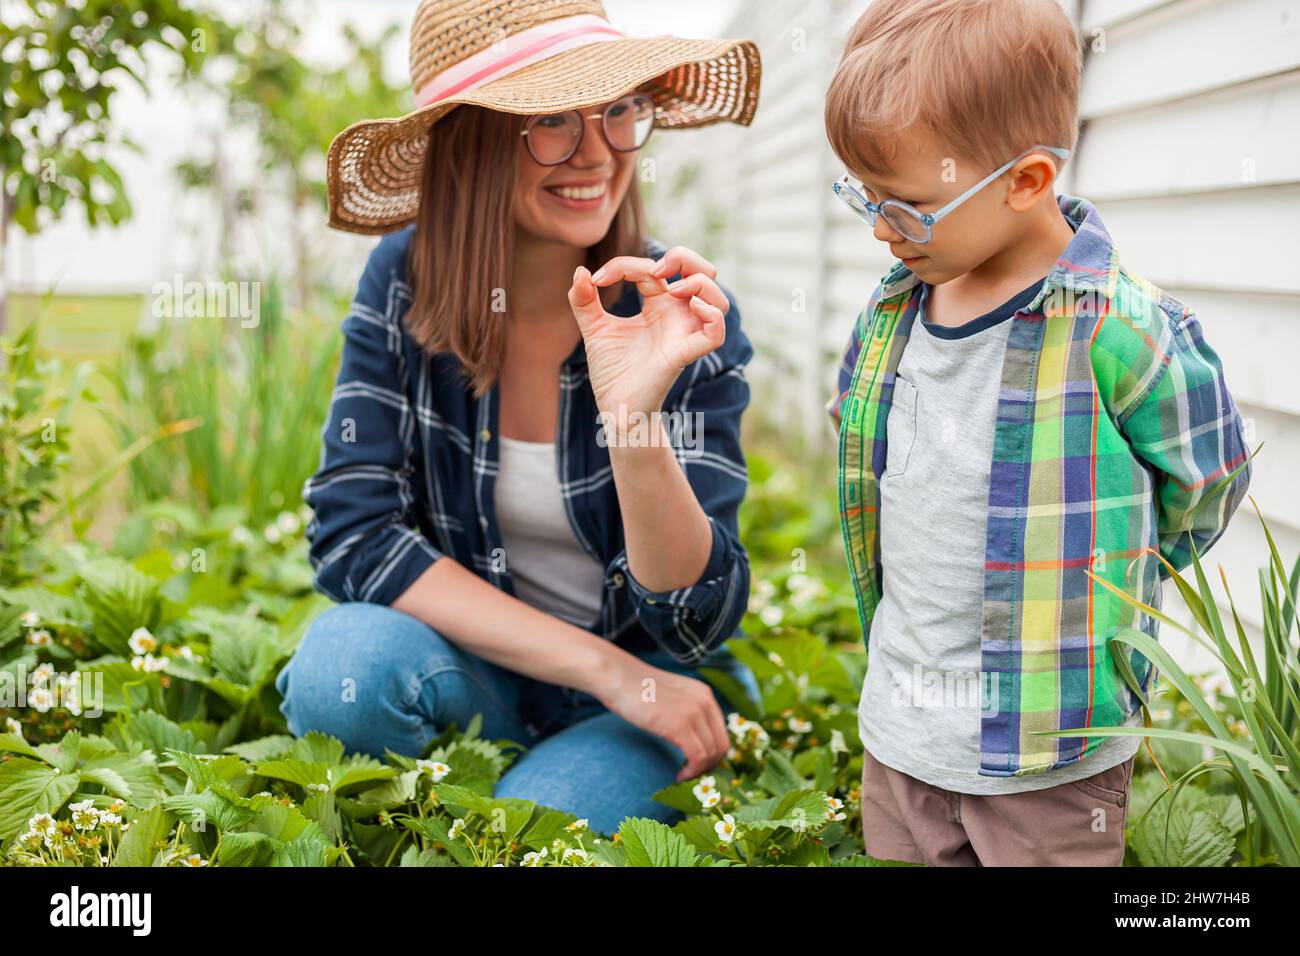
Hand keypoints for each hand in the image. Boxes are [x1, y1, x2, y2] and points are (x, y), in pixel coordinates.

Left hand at [567, 246, 729, 416]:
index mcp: (657, 305)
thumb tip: (580, 272)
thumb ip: (584, 301)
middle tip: (655, 270)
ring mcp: (684, 333)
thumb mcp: (594, 328)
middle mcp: (676, 315)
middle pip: (703, 272)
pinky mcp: (684, 354)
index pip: (652, 269)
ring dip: (699, 283)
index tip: (596, 281)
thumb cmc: (612, 370)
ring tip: (671, 290)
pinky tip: (688, 308)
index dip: (624, 265)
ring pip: (717, 298)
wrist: (614, 406)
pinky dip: (710, 315)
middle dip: (685, 257)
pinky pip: (715, 332)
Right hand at [596, 654, 729, 781]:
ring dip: (700, 771)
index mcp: (705, 694)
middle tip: (692, 774)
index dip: (713, 754)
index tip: (698, 765)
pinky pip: (698, 757)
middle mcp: (705, 701)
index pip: (722, 732)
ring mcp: (694, 713)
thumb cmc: (636, 689)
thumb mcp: (671, 697)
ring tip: (684, 775)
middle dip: (710, 765)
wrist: (618, 677)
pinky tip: (679, 775)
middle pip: (722, 745)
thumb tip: (692, 738)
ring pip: (712, 753)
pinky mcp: (681, 725)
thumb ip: (686, 711)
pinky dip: (691, 771)